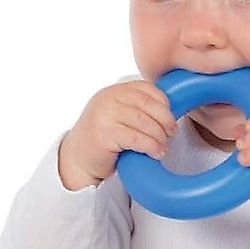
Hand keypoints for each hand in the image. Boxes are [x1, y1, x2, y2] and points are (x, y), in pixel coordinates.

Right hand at [58, 80, 176, 190]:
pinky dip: (152, 146)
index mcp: (114, 91)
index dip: (164, 103)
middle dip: (165, 121)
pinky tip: (156, 153)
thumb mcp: (118, 116)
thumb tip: (169, 112)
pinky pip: (137, 139)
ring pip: (145, 123)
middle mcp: (108, 99)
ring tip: (163, 146)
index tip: (170, 118)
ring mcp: (105, 115)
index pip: (147, 89)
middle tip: (171, 134)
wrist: (78, 159)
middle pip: (148, 105)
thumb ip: (136, 108)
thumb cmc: (103, 140)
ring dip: (160, 136)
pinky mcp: (105, 134)